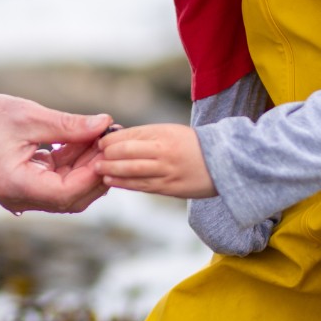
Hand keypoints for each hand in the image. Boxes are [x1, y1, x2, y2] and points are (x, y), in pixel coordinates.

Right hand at [0, 96, 113, 213]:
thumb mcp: (28, 116)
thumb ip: (67, 125)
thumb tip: (104, 124)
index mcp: (17, 186)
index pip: (68, 192)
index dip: (94, 173)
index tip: (111, 147)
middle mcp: (20, 198)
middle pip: (72, 198)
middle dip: (96, 172)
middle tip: (112, 142)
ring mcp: (21, 196)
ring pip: (66, 192)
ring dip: (85, 167)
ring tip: (100, 137)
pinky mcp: (23, 187)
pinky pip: (55, 183)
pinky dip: (71, 165)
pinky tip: (83, 141)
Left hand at [97, 123, 216, 198]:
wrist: (226, 162)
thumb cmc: (194, 145)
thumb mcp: (171, 132)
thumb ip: (146, 136)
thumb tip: (118, 139)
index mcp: (163, 133)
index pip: (129, 135)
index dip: (110, 139)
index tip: (99, 142)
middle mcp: (164, 151)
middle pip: (127, 152)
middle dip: (107, 155)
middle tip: (94, 157)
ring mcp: (167, 171)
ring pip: (132, 171)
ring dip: (111, 170)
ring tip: (98, 170)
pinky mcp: (170, 188)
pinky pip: (142, 186)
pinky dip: (124, 183)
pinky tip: (112, 181)